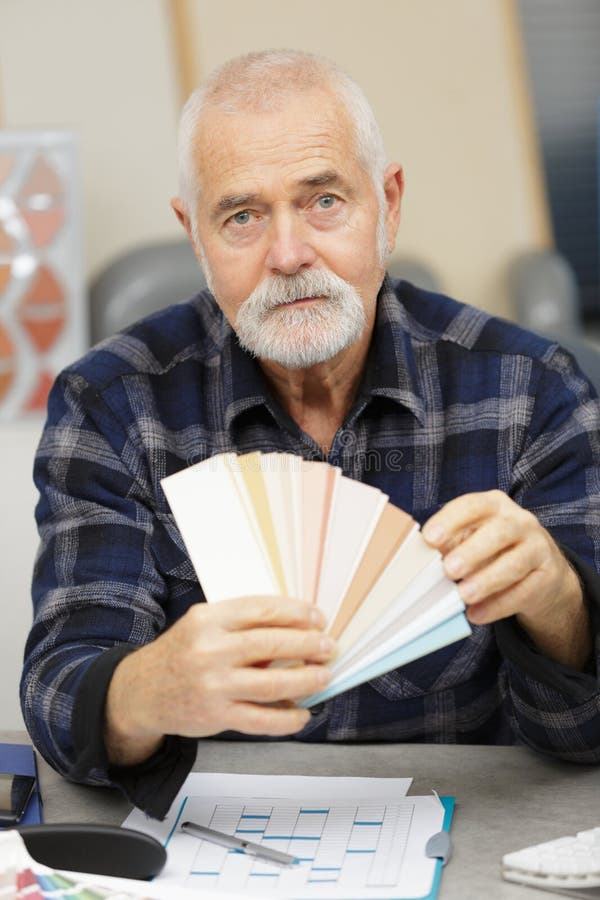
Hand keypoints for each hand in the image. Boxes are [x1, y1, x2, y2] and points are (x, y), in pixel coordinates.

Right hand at [104, 596, 333, 765]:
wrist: (141, 693)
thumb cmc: (180, 654)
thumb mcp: (203, 626)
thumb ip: (241, 626)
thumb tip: (296, 629)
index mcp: (208, 619)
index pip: (262, 610)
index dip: (297, 612)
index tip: (318, 618)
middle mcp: (210, 650)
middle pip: (271, 643)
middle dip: (308, 644)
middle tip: (329, 647)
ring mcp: (213, 685)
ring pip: (272, 684)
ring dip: (306, 680)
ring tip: (324, 676)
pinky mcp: (216, 716)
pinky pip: (262, 719)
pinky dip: (288, 718)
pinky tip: (302, 713)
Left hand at [422, 490, 590, 667]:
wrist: (543, 572)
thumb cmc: (495, 550)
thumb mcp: (472, 539)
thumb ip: (450, 544)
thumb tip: (422, 559)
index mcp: (494, 505)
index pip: (472, 505)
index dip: (450, 520)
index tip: (429, 538)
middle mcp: (520, 522)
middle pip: (499, 532)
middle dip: (472, 551)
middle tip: (449, 570)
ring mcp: (538, 548)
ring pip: (514, 564)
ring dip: (486, 581)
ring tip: (463, 595)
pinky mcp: (547, 577)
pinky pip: (523, 592)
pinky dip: (498, 605)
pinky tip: (477, 615)